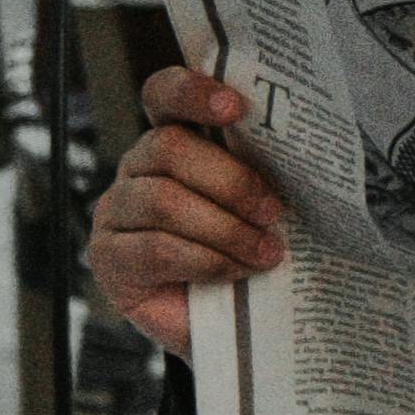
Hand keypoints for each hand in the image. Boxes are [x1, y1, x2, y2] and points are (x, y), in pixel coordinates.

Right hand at [86, 67, 290, 350]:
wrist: (237, 323)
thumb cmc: (254, 248)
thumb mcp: (267, 203)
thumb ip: (268, 169)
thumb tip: (306, 145)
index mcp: (175, 139)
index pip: (164, 95)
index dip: (192, 91)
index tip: (236, 107)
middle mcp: (138, 168)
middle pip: (170, 148)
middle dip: (232, 182)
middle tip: (274, 213)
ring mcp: (116, 211)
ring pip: (163, 202)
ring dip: (225, 230)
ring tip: (266, 253)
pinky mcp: (108, 257)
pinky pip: (155, 249)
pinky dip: (205, 261)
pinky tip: (236, 272)